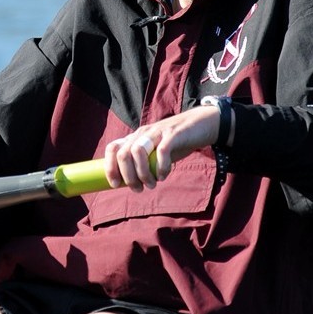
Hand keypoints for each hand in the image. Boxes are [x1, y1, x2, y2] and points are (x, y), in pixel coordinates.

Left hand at [104, 105, 221, 190]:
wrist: (202, 124)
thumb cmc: (177, 142)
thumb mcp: (156, 152)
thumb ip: (145, 163)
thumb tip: (131, 183)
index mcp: (136, 137)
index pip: (113, 148)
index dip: (110, 167)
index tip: (116, 185)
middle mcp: (143, 133)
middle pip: (123, 154)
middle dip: (128, 177)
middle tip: (139, 189)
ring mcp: (157, 132)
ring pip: (138, 152)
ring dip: (143, 174)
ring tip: (152, 184)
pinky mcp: (173, 134)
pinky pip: (162, 151)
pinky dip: (161, 167)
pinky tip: (163, 175)